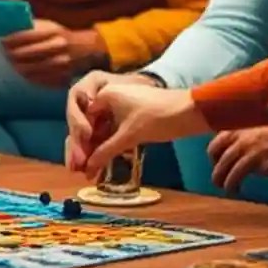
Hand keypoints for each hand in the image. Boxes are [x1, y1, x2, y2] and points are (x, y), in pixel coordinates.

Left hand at [3, 19, 106, 87]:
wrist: (86, 50)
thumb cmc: (63, 36)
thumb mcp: (50, 26)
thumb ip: (32, 27)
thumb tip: (8, 27)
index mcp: (54, 31)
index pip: (26, 36)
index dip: (11, 39)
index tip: (3, 41)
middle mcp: (57, 47)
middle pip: (26, 54)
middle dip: (11, 54)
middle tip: (5, 52)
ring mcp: (60, 64)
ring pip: (30, 68)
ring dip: (17, 66)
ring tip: (11, 62)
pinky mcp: (60, 77)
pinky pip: (38, 79)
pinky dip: (27, 76)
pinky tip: (22, 71)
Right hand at [74, 84, 208, 177]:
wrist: (191, 112)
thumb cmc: (159, 117)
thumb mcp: (129, 136)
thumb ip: (106, 151)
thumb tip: (88, 168)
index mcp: (105, 94)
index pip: (83, 120)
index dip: (79, 143)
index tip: (77, 163)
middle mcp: (110, 98)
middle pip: (90, 127)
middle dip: (84, 150)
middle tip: (78, 171)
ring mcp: (121, 108)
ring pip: (101, 132)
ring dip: (95, 151)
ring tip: (89, 173)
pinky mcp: (132, 117)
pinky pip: (113, 133)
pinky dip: (108, 147)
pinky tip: (103, 164)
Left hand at [207, 124, 267, 192]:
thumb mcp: (257, 126)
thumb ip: (244, 136)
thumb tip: (237, 149)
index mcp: (238, 129)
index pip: (215, 145)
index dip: (214, 157)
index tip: (217, 164)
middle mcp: (241, 140)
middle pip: (219, 161)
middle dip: (217, 174)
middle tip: (218, 182)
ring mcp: (251, 153)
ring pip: (229, 172)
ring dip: (226, 183)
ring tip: (230, 190)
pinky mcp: (262, 165)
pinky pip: (244, 176)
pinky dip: (238, 184)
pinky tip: (241, 189)